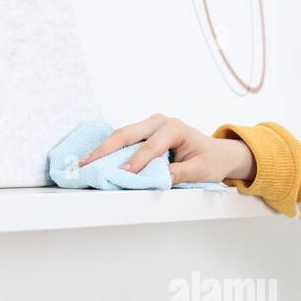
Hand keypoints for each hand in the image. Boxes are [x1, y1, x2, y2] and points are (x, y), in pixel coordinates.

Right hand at [76, 113, 254, 184]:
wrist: (216, 153)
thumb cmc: (210, 160)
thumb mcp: (200, 170)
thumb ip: (179, 173)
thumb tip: (158, 178)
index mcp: (175, 128)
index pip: (151, 146)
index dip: (136, 161)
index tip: (122, 175)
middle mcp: (160, 122)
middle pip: (127, 133)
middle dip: (106, 149)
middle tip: (87, 163)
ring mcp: (150, 124)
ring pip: (121, 134)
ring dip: (102, 149)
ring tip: (84, 162)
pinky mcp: (144, 132)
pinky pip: (124, 139)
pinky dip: (109, 149)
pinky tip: (94, 158)